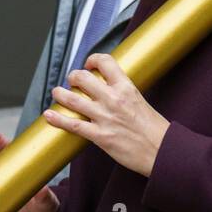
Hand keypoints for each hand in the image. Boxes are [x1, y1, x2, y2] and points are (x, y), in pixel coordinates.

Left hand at [43, 53, 169, 176]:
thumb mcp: (141, 101)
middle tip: (73, 81)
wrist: (162, 151)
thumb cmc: (155, 129)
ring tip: (57, 92)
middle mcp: (113, 99)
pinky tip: (49, 115)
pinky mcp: (100, 136)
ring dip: (60, 94)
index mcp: (126, 87)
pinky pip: (73, 125)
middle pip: (82, 78)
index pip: (105, 62)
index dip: (92, 60)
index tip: (88, 64)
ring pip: (73, 99)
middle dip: (73, 77)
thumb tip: (111, 90)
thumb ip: (124, 94)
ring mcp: (105, 117)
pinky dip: (57, 120)